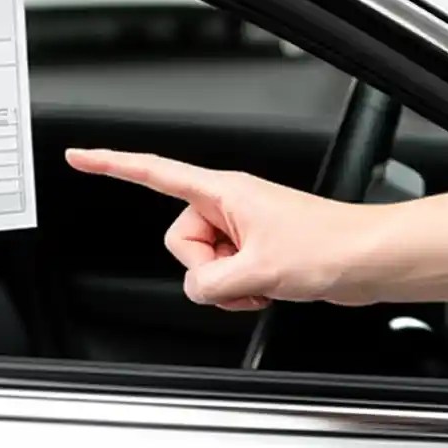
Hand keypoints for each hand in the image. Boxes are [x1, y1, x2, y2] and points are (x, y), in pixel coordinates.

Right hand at [65, 148, 387, 309]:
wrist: (368, 259)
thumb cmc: (330, 245)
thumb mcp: (258, 271)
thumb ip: (210, 283)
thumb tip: (196, 288)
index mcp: (223, 191)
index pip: (155, 172)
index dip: (112, 164)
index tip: (79, 157)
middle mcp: (228, 205)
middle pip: (179, 240)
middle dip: (204, 268)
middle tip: (242, 272)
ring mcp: (240, 228)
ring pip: (201, 264)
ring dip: (226, 283)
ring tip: (262, 281)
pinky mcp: (254, 249)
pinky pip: (224, 275)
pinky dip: (240, 290)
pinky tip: (267, 288)